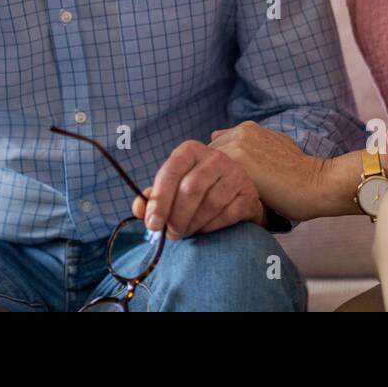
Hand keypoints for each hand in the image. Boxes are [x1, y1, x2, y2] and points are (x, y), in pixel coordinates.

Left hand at [129, 140, 264, 239]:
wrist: (234, 194)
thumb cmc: (197, 191)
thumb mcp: (173, 189)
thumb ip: (154, 198)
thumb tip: (138, 209)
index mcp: (190, 151)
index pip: (171, 171)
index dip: (159, 200)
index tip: (152, 224)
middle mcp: (215, 157)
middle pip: (191, 189)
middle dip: (177, 217)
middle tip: (171, 235)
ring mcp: (235, 174)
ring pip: (210, 203)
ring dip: (193, 224)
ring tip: (185, 232)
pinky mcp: (249, 193)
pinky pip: (228, 214)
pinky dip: (212, 227)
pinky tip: (205, 230)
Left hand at [208, 122, 328, 222]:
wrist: (318, 184)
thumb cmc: (298, 176)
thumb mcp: (274, 149)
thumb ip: (246, 144)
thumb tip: (215, 134)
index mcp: (246, 129)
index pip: (214, 150)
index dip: (214, 171)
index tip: (219, 187)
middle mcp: (239, 133)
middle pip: (206, 159)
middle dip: (207, 177)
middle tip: (214, 198)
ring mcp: (237, 146)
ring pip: (207, 169)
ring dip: (207, 185)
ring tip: (216, 205)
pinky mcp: (238, 164)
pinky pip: (213, 180)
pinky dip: (212, 194)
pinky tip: (221, 207)